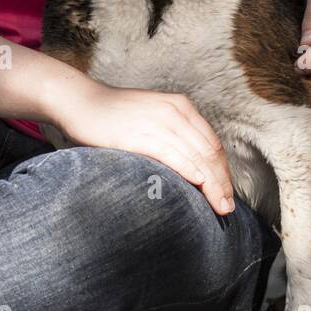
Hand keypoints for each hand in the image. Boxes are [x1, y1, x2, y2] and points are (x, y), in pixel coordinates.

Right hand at [47, 77, 235, 216]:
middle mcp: (175, 111)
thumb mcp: (153, 116)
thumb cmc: (114, 115)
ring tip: (220, 207)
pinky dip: (190, 173)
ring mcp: (159, 122)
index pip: (212, 142)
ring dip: (213, 185)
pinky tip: (200, 188)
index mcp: (181, 106)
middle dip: (223, 182)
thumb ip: (173, 134)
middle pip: (209, 152)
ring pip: (197, 157)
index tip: (227, 192)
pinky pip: (174, 156)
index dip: (224, 170)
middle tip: (228, 207)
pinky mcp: (142, 135)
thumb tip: (192, 165)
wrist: (81, 102)